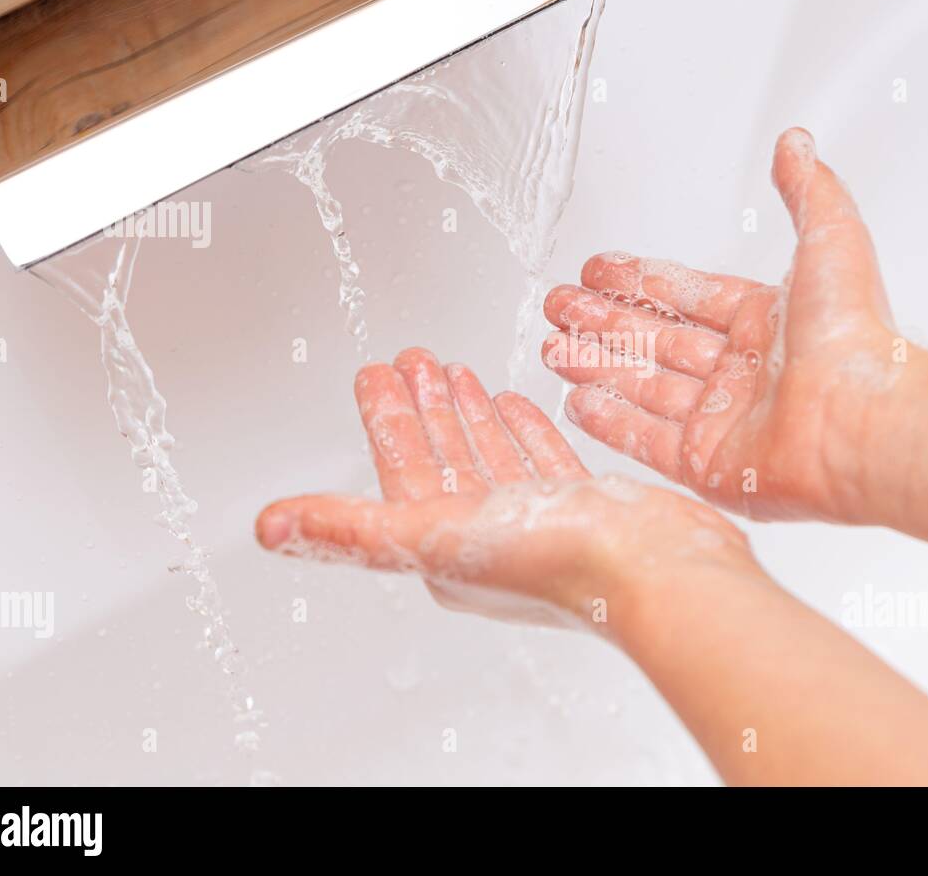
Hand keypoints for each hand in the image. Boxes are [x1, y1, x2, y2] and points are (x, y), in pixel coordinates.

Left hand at [255, 350, 757, 627]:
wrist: (658, 571)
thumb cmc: (559, 561)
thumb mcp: (432, 535)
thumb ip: (350, 527)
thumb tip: (269, 526)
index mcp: (444, 545)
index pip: (402, 469)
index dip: (386, 418)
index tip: (373, 371)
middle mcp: (486, 536)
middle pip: (442, 457)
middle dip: (422, 406)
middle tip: (409, 356)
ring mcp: (537, 523)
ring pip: (489, 456)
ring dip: (466, 414)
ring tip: (452, 370)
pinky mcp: (583, 509)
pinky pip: (541, 461)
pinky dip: (522, 430)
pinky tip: (515, 402)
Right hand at [542, 127, 912, 522]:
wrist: (862, 422)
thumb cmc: (853, 337)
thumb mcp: (830, 238)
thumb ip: (806, 189)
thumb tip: (795, 142)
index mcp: (767, 324)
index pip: (688, 296)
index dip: (642, 280)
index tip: (600, 269)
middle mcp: (744, 373)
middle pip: (657, 341)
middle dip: (603, 322)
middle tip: (560, 306)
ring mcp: (724, 422)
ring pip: (644, 388)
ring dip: (596, 367)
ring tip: (553, 349)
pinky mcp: (710, 468)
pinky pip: (648, 441)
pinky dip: (610, 422)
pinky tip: (576, 402)